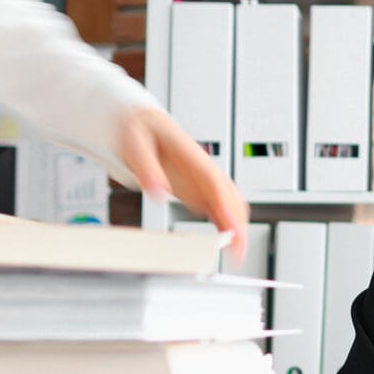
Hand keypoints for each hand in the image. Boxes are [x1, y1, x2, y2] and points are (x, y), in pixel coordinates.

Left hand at [117, 106, 249, 258]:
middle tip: (238, 250)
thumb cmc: (140, 131)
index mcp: (190, 155)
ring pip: (231, 201)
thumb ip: (146, 169)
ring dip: (237, 224)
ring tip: (236, 251)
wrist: (143, 122)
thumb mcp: (135, 144)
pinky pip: (221, 204)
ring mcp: (203, 178)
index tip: (233, 228)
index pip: (213, 183)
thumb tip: (158, 193)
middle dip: (238, 223)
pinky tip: (228, 238)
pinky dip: (228, 222)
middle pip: (230, 195)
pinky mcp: (199, 186)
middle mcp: (203, 168)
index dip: (226, 207)